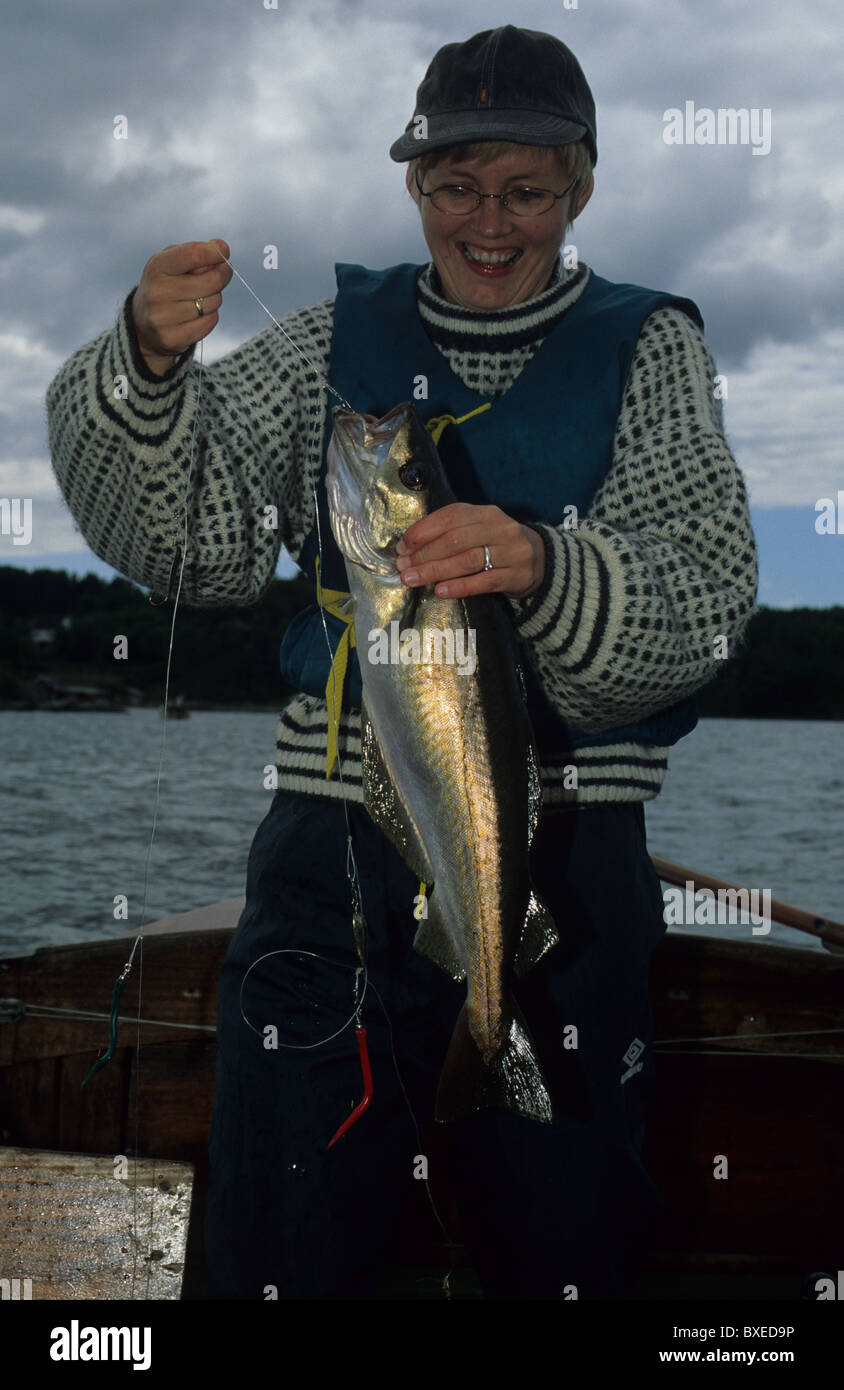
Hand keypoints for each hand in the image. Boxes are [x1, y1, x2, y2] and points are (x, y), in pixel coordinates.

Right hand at [131, 238, 232, 374]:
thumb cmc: (165, 286)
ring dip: (214, 298)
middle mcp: (157, 292)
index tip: (224, 251)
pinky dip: (210, 317)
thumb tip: (221, 247)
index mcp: (157, 267)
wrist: (142, 325)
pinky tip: (197, 314)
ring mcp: (163, 318)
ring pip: (213, 303)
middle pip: (211, 281)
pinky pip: (209, 322)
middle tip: (222, 273)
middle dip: (222, 276)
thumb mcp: (172, 264)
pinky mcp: (172, 339)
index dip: (215, 252)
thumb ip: (195, 254)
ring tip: (200, 298)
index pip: (194, 255)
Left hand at [395, 502, 545, 598]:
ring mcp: (510, 551)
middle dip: (425, 555)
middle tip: (403, 568)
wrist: (538, 560)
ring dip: (436, 571)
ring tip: (413, 580)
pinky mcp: (517, 574)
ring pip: (468, 560)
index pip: (449, 517)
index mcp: (484, 512)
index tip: (402, 548)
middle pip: (455, 540)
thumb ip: (447, 535)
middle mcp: (499, 528)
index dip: (423, 531)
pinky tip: (441, 592)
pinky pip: (485, 581)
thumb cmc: (495, 545)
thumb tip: (406, 549)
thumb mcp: (476, 531)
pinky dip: (460, 587)